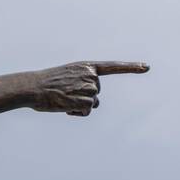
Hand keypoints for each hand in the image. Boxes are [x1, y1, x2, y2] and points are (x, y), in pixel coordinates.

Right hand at [34, 61, 149, 115]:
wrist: (32, 87)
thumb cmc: (46, 84)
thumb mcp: (66, 76)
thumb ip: (82, 84)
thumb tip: (92, 104)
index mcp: (87, 66)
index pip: (113, 67)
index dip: (131, 67)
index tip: (146, 67)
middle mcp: (91, 75)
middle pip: (96, 93)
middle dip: (83, 97)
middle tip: (65, 94)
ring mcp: (89, 88)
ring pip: (93, 104)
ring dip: (79, 106)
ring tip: (63, 100)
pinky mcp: (85, 101)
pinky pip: (87, 112)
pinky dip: (77, 113)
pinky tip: (65, 107)